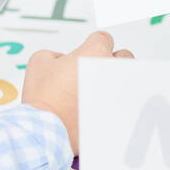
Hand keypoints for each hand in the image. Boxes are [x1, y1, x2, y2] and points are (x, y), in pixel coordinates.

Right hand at [20, 30, 132, 154]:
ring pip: (129, 80)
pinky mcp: (121, 112)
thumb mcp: (40, 62)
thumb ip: (57, 54)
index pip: (103, 39)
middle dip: (111, 62)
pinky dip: (116, 105)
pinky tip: (102, 110)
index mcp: (94, 53)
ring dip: (116, 83)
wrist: (45, 130)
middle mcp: (112, 69)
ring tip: (100, 92)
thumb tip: (64, 60)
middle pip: (123, 57)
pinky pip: (125, 104)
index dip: (93, 45)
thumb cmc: (43, 98)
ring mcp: (119, 91)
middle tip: (95, 72)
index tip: (87, 53)